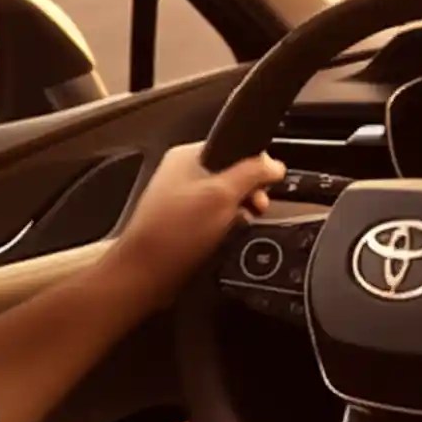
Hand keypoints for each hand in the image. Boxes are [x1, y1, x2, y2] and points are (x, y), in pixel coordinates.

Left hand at [108, 143, 285, 307]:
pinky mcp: (184, 221)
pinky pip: (217, 216)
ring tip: (239, 224)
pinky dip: (228, 225)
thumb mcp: (222, 195)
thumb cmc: (175, 232)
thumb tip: (275, 164)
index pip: (235, 146)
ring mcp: (183, 198)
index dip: (257, 165)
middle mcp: (183, 173)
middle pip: (234, 173)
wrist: (146, 274)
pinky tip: (226, 235)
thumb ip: (252, 174)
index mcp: (188, 156)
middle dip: (251, 192)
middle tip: (256, 207)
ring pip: (227, 197)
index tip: (267, 183)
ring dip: (241, 211)